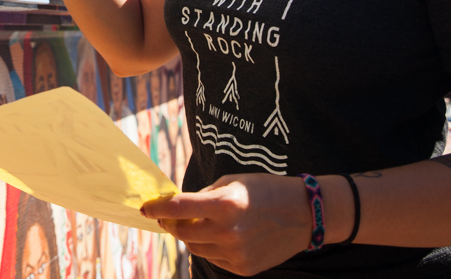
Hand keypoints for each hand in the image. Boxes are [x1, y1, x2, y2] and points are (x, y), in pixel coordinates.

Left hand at [141, 173, 311, 275]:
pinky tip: (220, 235)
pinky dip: (210, 247)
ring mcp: (236, 253)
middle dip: (170, 224)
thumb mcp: (233, 182)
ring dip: (190, 236)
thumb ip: (204, 195)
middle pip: (182, 232)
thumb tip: (178, 207)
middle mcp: (229, 232)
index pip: (179, 208)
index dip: (158, 208)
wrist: (305, 214)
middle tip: (166, 217)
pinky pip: (214, 258)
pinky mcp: (243, 268)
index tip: (146, 208)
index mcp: (226, 204)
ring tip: (199, 223)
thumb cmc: (266, 190)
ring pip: (196, 247)